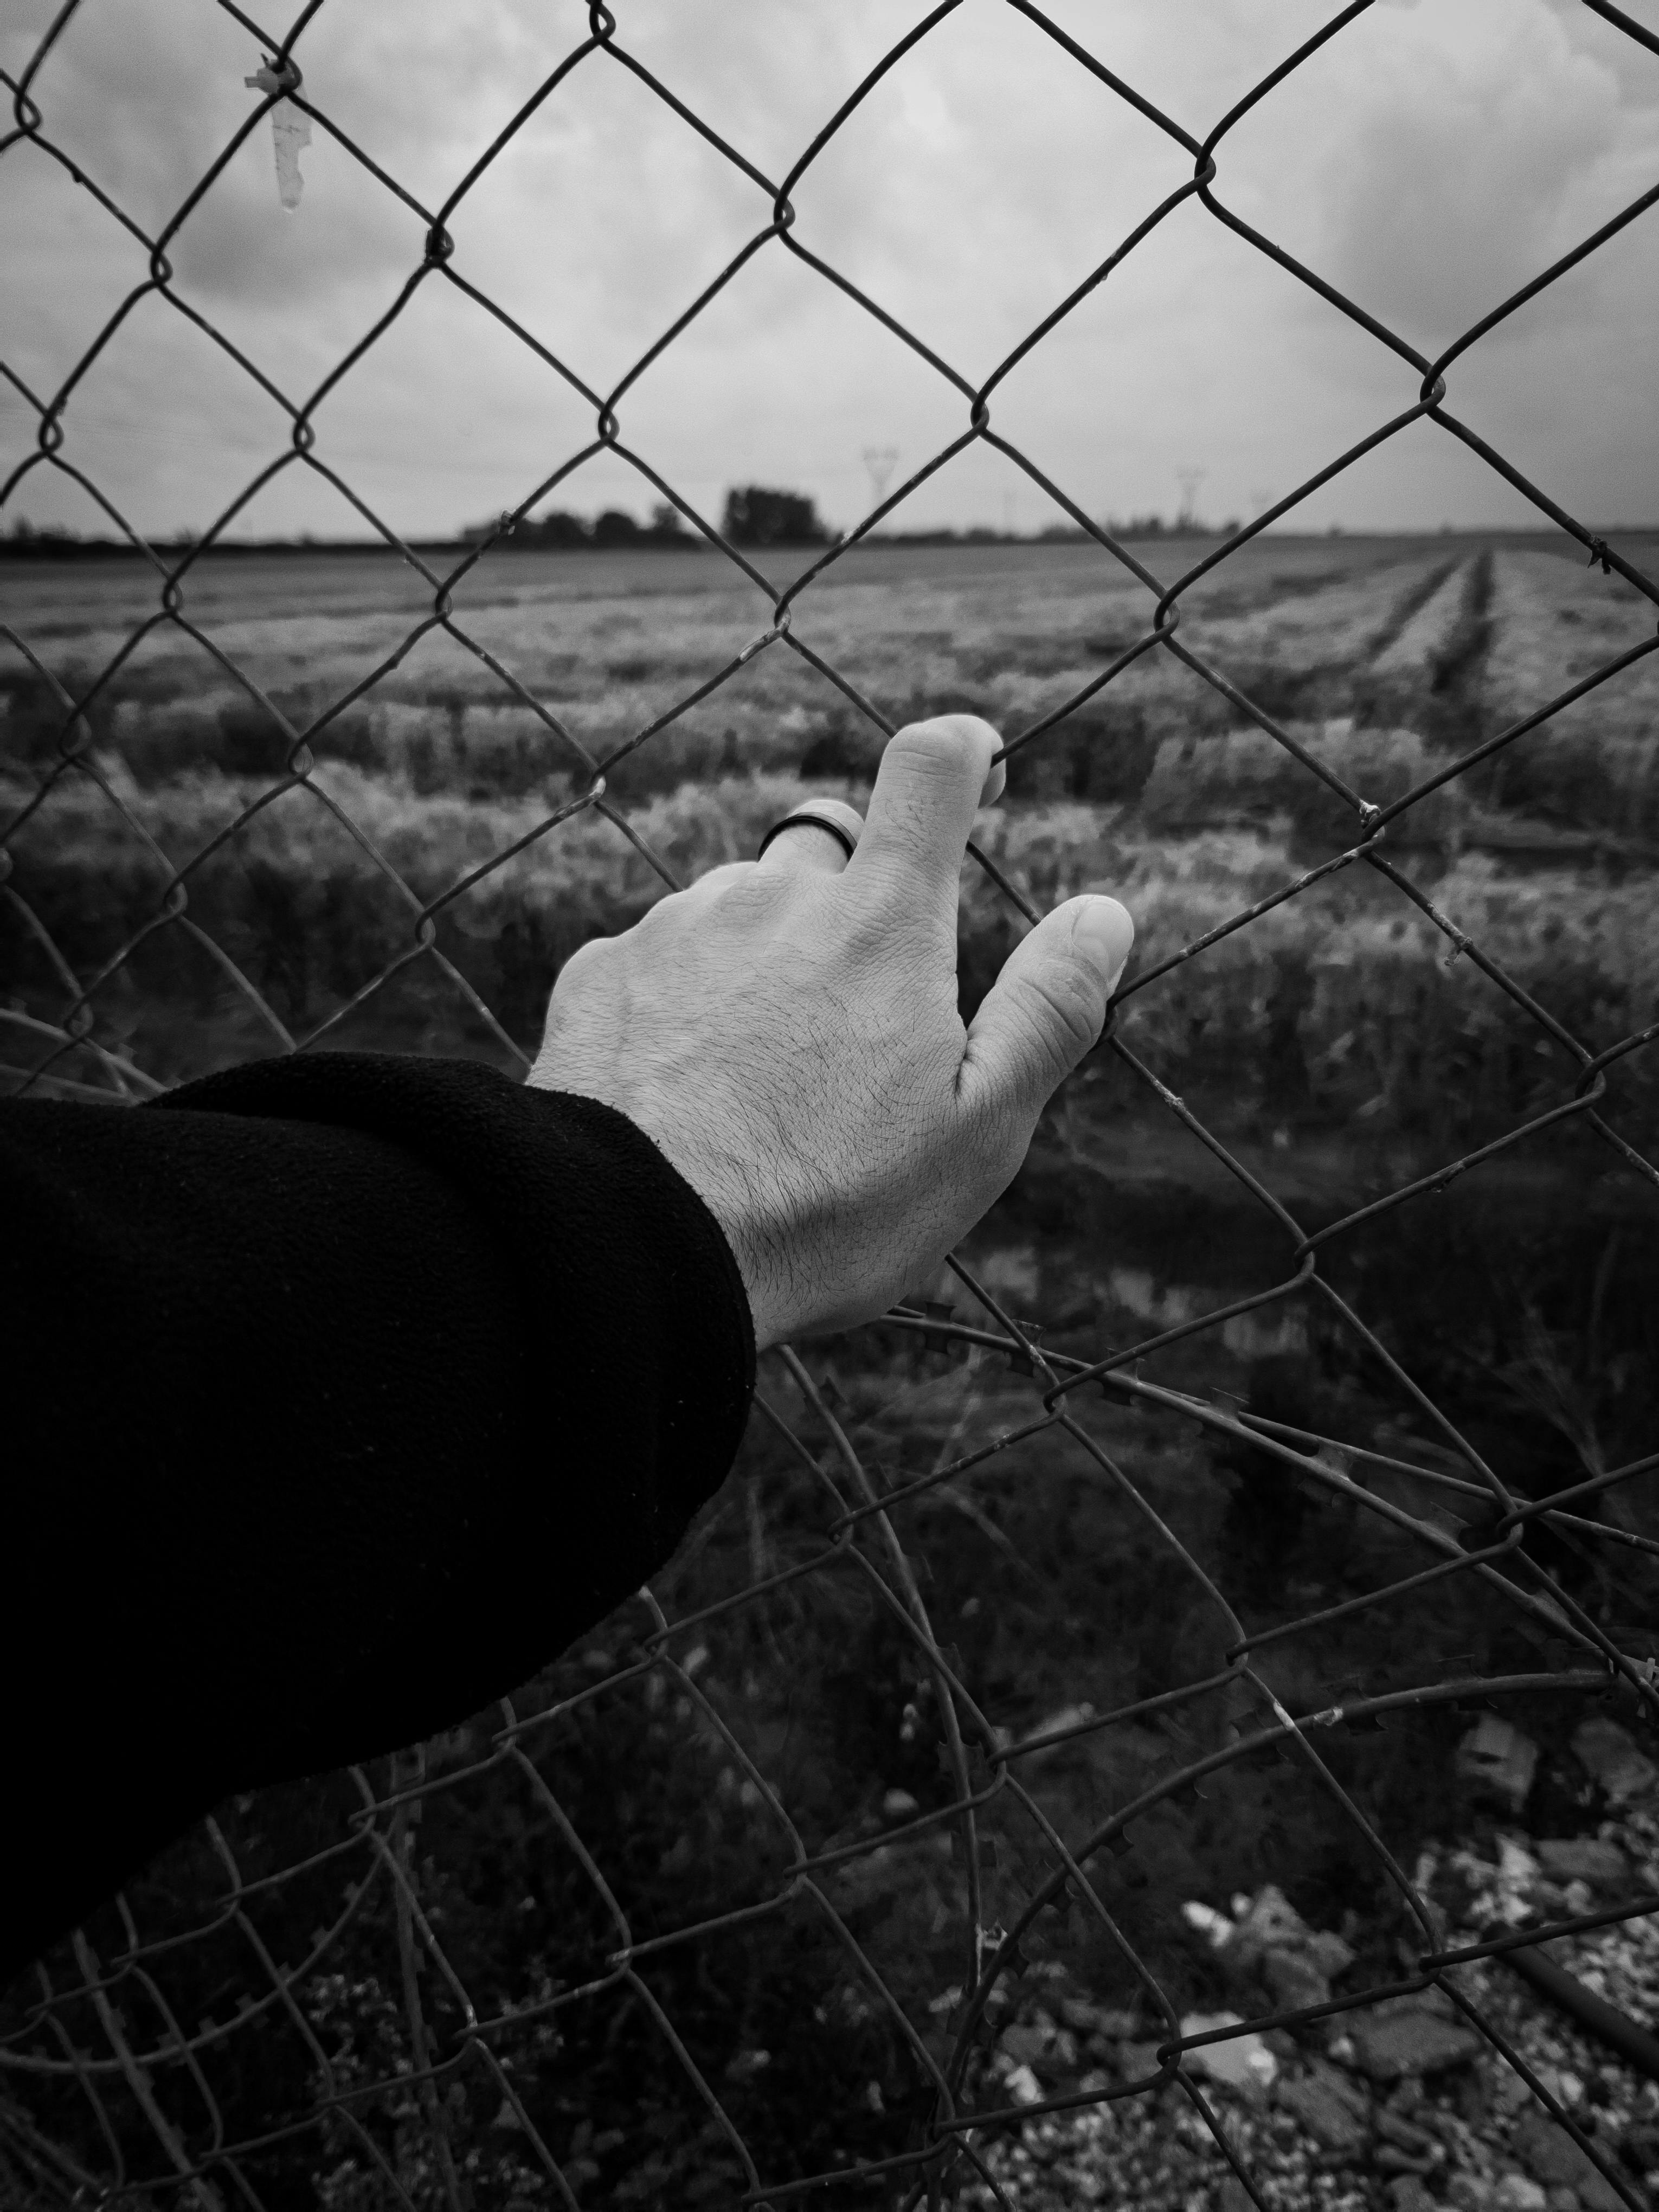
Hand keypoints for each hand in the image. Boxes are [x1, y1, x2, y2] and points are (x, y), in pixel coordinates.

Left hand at [527, 715, 1132, 1349]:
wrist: (639, 1254)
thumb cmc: (828, 1206)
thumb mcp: (979, 1128)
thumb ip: (1049, 1010)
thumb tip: (1104, 913)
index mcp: (879, 924)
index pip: (929, 772)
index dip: (962, 753)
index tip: (977, 762)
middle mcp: (772, 898)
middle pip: (825, 847)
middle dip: (852, 902)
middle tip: (857, 1016)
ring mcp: (677, 929)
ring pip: (739, 908)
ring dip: (764, 961)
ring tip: (764, 1081)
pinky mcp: (601, 974)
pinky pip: (662, 960)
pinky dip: (687, 1003)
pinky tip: (688, 1089)